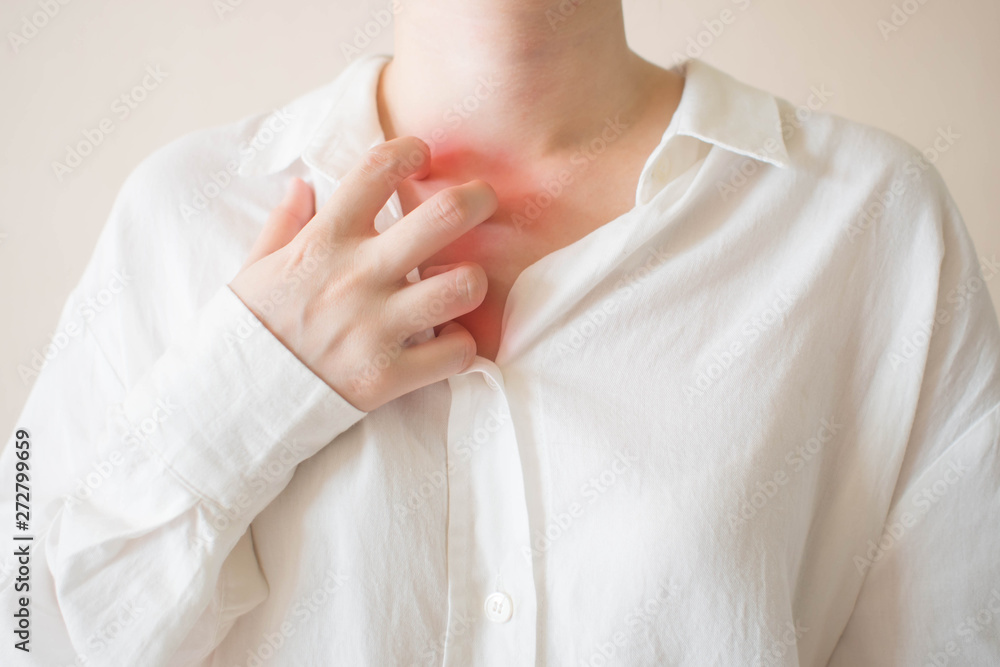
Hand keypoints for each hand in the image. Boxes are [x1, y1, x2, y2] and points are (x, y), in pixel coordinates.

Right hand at [229, 136, 496, 411]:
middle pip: (444, 218)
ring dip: (470, 281)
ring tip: (457, 285)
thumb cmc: (247, 330)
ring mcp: (377, 326)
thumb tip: (304, 184)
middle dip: (476, 199)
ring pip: (464, 285)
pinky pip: (456, 352)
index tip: (421, 154)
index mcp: (324, 242)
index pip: (375, 171)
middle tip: (482, 201)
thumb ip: (285, 224)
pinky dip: (459, 345)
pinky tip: (444, 340)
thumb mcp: (255, 268)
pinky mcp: (389, 376)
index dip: (408, 151)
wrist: (230, 402)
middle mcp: (357, 276)